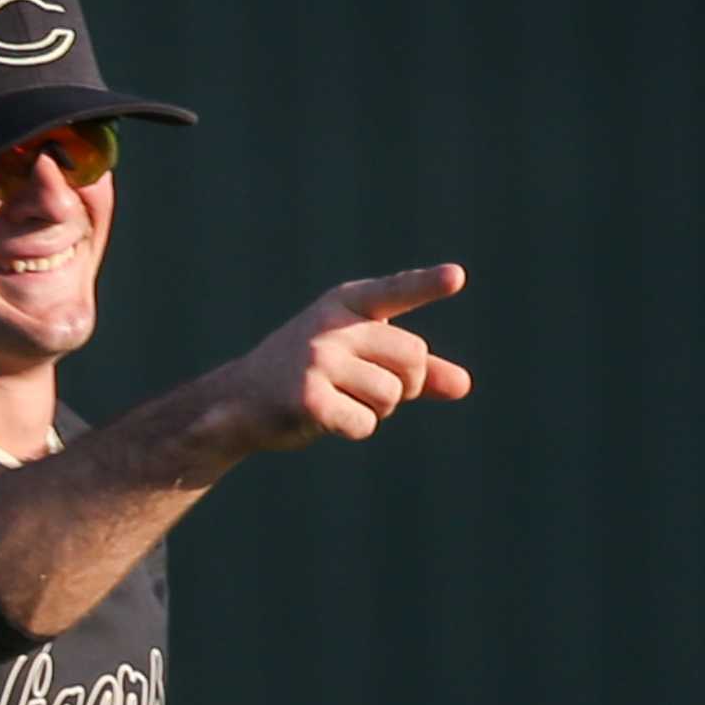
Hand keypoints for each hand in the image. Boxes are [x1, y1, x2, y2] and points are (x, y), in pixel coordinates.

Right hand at [205, 264, 471, 453]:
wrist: (240, 402)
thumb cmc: (310, 376)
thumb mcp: (362, 360)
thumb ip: (415, 369)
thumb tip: (464, 386)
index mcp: (345, 303)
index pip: (394, 292)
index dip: (427, 285)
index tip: (458, 276)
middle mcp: (331, 325)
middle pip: (413, 358)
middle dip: (406, 384)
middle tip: (368, 387)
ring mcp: (317, 360)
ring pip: (392, 395)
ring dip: (377, 410)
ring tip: (340, 399)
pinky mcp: (309, 398)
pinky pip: (366, 423)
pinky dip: (355, 428)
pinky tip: (324, 418)